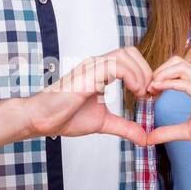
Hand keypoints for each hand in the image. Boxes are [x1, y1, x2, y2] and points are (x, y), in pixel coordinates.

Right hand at [24, 47, 151, 143]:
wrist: (41, 119)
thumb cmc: (64, 116)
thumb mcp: (104, 122)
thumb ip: (125, 127)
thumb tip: (144, 138)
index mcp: (100, 72)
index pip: (129, 59)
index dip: (144, 74)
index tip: (149, 96)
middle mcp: (97, 65)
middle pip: (130, 51)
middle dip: (146, 70)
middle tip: (149, 94)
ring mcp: (92, 67)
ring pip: (126, 54)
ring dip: (141, 73)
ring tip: (142, 94)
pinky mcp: (88, 74)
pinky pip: (116, 65)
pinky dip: (132, 76)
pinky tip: (135, 92)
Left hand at [145, 56, 190, 154]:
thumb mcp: (188, 132)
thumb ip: (169, 132)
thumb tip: (149, 137)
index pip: (176, 68)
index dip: (159, 75)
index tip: (148, 91)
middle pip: (176, 61)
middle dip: (158, 70)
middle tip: (147, 88)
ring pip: (180, 67)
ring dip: (161, 75)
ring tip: (151, 89)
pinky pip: (187, 84)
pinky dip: (169, 84)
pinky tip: (158, 91)